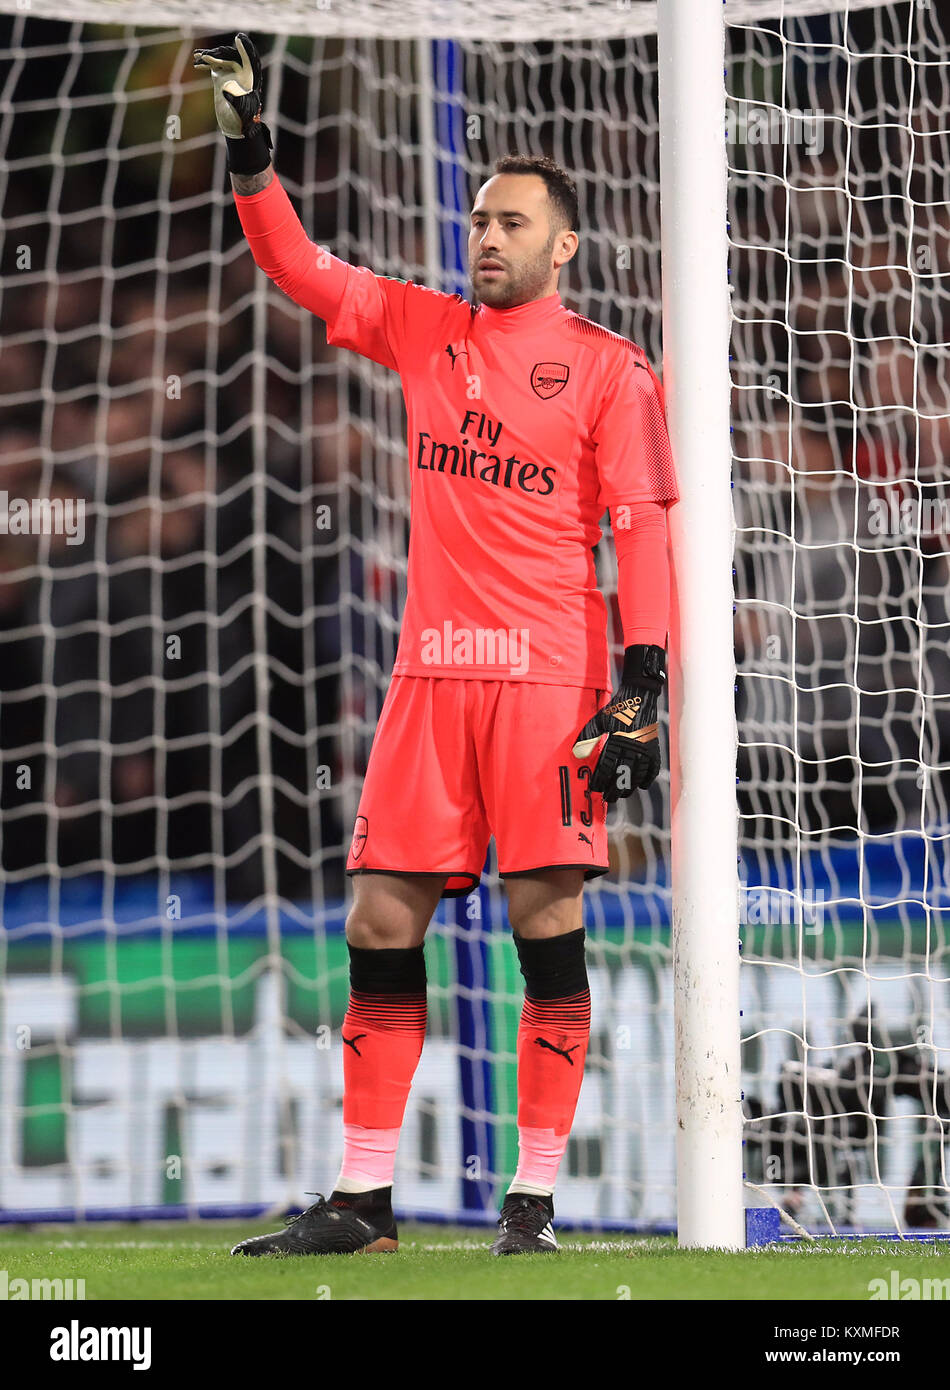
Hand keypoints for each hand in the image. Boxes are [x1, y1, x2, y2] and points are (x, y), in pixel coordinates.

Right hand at [193, 32, 268, 141]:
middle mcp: (242, 73)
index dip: (245, 48)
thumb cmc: (242, 121)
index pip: (250, 59)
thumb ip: (236, 102)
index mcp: (251, 78)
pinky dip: (205, 64)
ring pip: (221, 59)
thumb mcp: (241, 112)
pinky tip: (196, 64)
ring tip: (198, 57)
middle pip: (232, 56)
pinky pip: (214, 65)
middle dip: (219, 54)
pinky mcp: (221, 76)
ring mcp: (231, 73)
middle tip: (207, 56)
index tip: (239, 38)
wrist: (236, 126)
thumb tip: (226, 91)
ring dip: (210, 57)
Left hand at [572, 644, 665, 802]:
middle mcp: (632, 747)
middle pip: (623, 775)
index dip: (600, 780)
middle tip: (608, 798)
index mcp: (617, 740)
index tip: (595, 788)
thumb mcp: (599, 719)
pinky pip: (653, 767)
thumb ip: (588, 737)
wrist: (640, 695)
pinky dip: (648, 778)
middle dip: (615, 789)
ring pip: (638, 775)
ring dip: (630, 787)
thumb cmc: (617, 708)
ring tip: (623, 795)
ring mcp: (645, 748)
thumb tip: (576, 754)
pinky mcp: (654, 746)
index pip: (607, 767)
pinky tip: (642, 786)